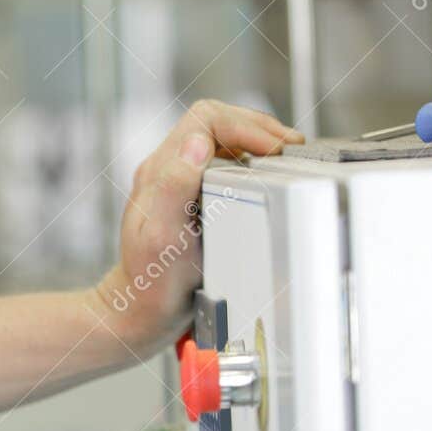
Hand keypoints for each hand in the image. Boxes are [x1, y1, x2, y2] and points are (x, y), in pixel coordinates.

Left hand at [94, 100, 301, 351]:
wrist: (142, 311)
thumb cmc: (150, 282)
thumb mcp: (163, 236)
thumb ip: (175, 186)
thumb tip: (197, 144)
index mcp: (159, 170)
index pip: (205, 119)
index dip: (244, 125)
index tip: (271, 148)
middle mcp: (168, 170)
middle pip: (218, 124)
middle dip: (258, 129)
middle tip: (289, 150)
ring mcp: (181, 184)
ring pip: (225, 142)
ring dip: (258, 143)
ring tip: (286, 158)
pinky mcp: (194, 200)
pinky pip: (227, 165)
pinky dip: (253, 164)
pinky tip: (269, 178)